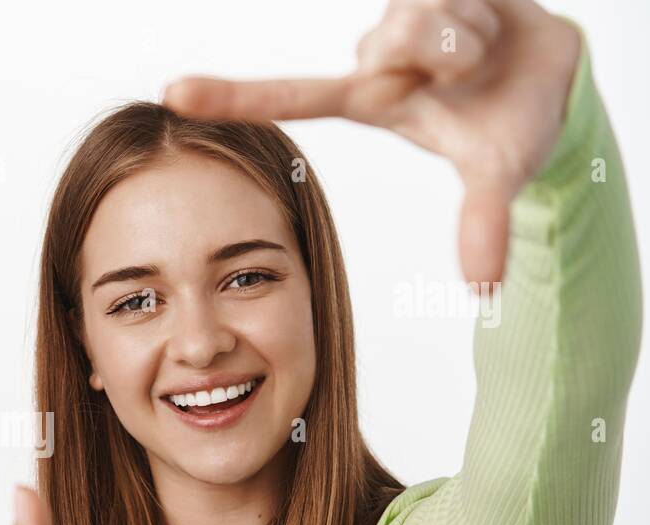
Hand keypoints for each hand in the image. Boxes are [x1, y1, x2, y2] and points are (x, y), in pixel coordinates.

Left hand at [161, 0, 581, 284]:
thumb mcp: (496, 173)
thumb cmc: (508, 124)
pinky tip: (489, 20)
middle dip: (444, 57)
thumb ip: (483, 224)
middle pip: (392, 42)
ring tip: (481, 54)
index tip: (171, 95)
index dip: (233, 97)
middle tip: (466, 76)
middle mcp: (376, 55)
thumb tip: (487, 291)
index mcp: (370, 99)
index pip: (291, 97)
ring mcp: (402, 14)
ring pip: (425, 17)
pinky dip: (487, 9)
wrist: (559, 73)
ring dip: (470, 37)